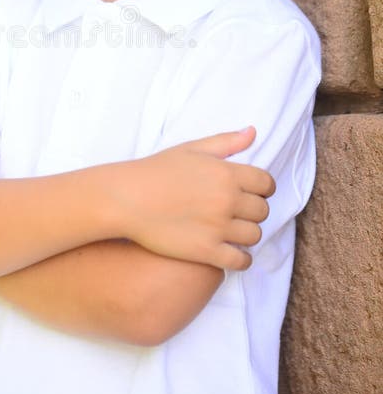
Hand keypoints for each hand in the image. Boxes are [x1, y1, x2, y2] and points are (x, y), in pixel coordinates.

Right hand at [116, 127, 273, 270]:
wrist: (126, 198)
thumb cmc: (156, 170)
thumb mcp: (191, 148)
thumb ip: (226, 142)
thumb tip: (253, 132)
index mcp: (226, 173)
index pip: (266, 184)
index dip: (263, 189)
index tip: (253, 193)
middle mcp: (227, 200)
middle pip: (262, 211)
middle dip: (253, 211)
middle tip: (237, 212)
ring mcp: (218, 227)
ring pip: (254, 236)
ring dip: (247, 234)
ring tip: (232, 231)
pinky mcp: (206, 251)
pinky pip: (241, 261)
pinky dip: (241, 259)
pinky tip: (230, 253)